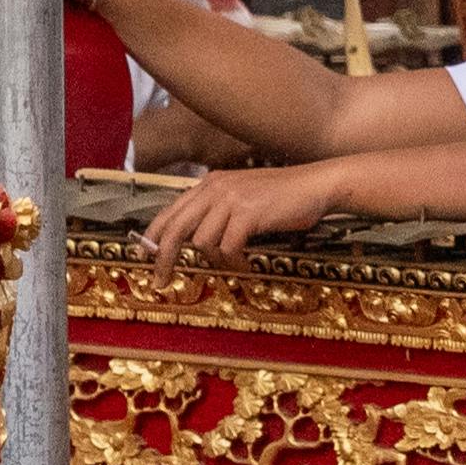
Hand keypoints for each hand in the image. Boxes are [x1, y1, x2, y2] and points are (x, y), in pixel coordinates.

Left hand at [139, 162, 346, 264]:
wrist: (318, 185)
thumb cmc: (287, 195)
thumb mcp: (246, 195)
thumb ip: (220, 209)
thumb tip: (199, 238)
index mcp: (211, 183)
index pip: (170, 211)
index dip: (154, 236)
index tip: (147, 256)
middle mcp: (215, 188)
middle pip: (176, 228)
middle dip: (165, 258)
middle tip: (160, 281)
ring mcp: (231, 200)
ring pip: (203, 241)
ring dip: (215, 261)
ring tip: (233, 266)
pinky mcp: (247, 214)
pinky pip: (227, 248)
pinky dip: (235, 262)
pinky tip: (245, 265)